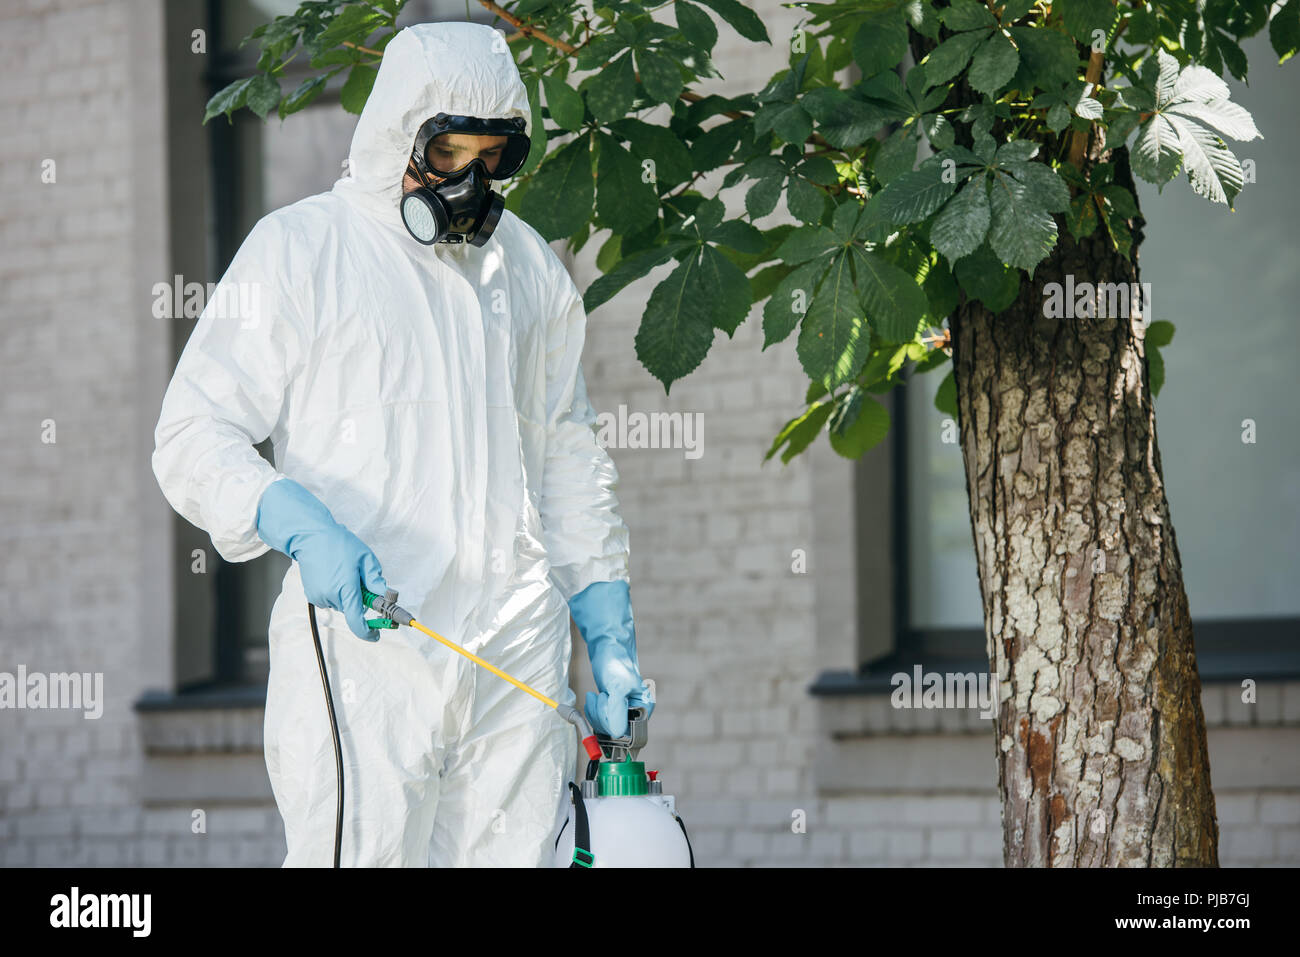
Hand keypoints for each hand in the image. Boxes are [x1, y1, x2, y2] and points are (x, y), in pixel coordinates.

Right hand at [257, 478, 388, 640]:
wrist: (310, 538)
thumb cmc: (339, 544)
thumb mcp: (365, 559)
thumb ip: (376, 580)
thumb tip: (386, 596)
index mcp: (346, 589)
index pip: (357, 622)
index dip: (368, 632)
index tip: (377, 634)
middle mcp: (331, 597)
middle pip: (352, 610)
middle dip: (360, 600)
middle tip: (361, 580)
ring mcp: (319, 597)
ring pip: (342, 604)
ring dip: (348, 594)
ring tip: (344, 572)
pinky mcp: (312, 595)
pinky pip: (331, 600)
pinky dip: (337, 592)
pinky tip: (334, 574)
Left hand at [567, 579, 654, 737]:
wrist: (606, 648)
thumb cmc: (615, 662)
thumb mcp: (616, 687)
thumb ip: (616, 710)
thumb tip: (616, 733)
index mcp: (644, 707)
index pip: (629, 732)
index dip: (613, 722)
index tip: (607, 703)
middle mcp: (636, 712)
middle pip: (615, 732)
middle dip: (602, 714)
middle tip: (602, 696)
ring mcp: (623, 711)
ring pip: (605, 728)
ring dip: (596, 712)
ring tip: (596, 695)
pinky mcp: (612, 709)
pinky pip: (600, 721)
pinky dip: (593, 711)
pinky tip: (594, 698)